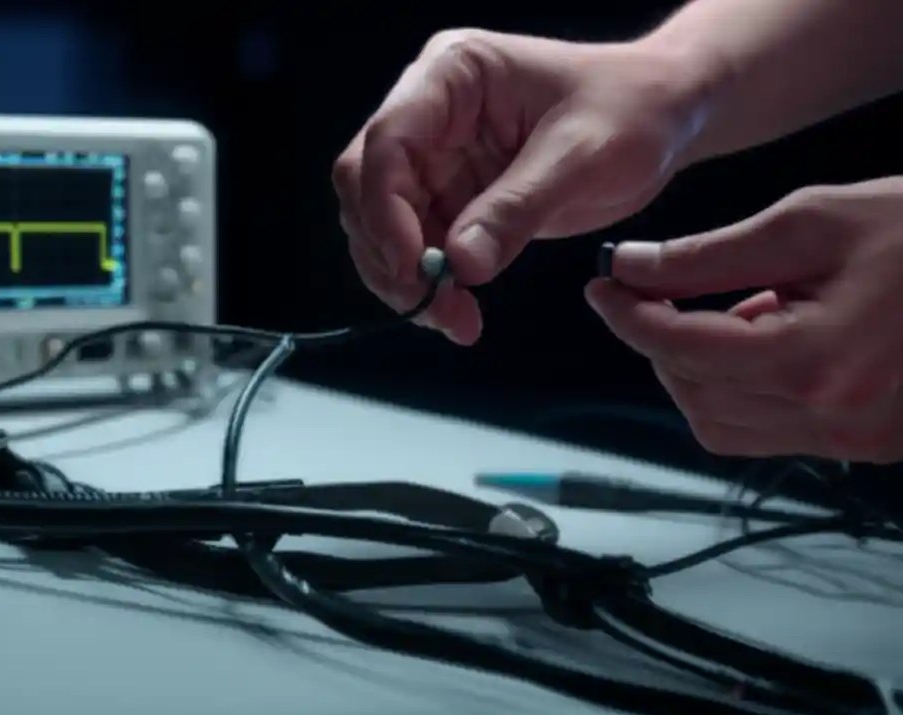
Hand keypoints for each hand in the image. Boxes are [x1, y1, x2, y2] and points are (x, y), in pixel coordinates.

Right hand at [333, 30, 713, 343]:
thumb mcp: (582, 155)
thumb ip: (517, 207)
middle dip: (392, 254)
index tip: (414, 267)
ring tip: (454, 319)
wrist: (664, 119)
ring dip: (406, 279)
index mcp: (452, 75)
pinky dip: (430, 285)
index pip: (387, 142)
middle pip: (368, 188)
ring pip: (382, 225)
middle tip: (435, 307)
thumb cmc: (633, 111)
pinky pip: (417, 246)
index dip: (386, 209)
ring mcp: (435, 156)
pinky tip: (460, 311)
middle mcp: (429, 113)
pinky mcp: (450, 196)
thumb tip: (461, 265)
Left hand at [586, 178, 902, 462]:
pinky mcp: (868, 443)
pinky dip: (740, 391)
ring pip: (721, 423)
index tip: (604, 285)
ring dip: (696, 371)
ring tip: (732, 309)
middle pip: (693, 392)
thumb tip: (632, 268)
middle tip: (659, 290)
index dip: (629, 315)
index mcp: (814, 360)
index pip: (679, 349)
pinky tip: (767, 338)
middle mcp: (831, 417)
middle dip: (661, 342)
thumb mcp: (814, 222)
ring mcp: (852, 440)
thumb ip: (710, 255)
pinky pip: (768, 431)